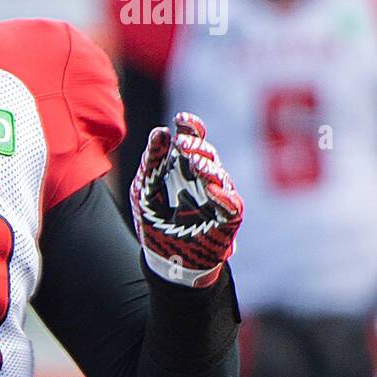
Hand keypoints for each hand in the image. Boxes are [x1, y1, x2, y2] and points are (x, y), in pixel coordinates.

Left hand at [130, 111, 243, 287]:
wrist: (164, 258)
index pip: (193, 140)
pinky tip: (210, 189)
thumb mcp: (144, 188)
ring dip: (208, 168)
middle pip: (207, 155)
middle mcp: (205, 178)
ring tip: (194, 162)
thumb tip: (161, 131)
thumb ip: (152, 161)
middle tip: (182, 144)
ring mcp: (218, 197)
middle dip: (197, 146)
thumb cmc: (155, 220)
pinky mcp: (228, 219)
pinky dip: (223, 197)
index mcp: (185, 167)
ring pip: (220, 176)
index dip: (191, 128)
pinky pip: (232, 205)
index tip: (181, 118)